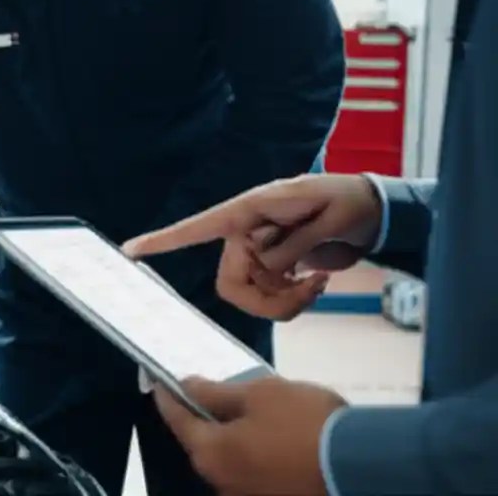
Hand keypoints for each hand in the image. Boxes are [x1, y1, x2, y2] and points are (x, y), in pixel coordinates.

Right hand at [122, 174, 383, 319]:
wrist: (372, 212)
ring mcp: (260, 254)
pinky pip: (269, 299)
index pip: (199, 226)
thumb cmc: (348, 202)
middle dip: (267, 297)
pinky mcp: (274, 270)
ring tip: (317, 283)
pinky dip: (293, 301)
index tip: (130, 250)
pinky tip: (315, 282)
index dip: (164, 240)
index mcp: (250, 211)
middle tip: (307, 287)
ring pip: (250, 296)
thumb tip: (263, 268)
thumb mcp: (326, 217)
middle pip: (230, 281)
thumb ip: (291, 242)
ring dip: (286, 301)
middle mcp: (247, 234)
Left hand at [154, 376, 346, 495]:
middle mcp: (221, 484)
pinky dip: (253, 454)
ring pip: (229, 461)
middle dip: (204, 419)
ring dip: (231, 438)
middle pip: (203, 445)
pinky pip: (253, 472)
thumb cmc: (304, 422)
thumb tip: (187, 386)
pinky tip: (268, 437)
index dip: (169, 396)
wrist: (361, 465)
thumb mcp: (259, 394)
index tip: (162, 380)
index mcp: (210, 455)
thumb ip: (216, 392)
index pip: (177, 420)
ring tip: (245, 413)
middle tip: (209, 393)